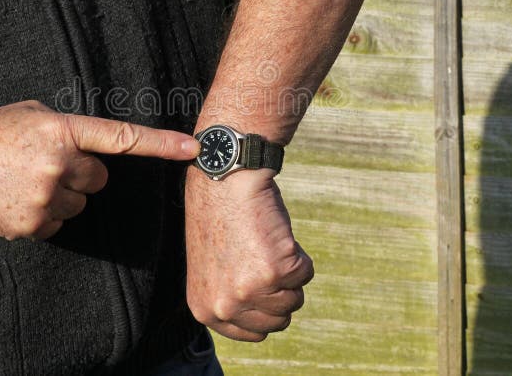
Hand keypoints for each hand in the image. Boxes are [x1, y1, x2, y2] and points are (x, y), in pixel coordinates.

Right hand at [0, 100, 200, 239]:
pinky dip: (44, 215)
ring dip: (63, 195)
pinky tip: (18, 200)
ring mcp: (46, 197)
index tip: (194, 149)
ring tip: (27, 183)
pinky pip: (59, 223)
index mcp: (62, 129)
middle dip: (83, 175)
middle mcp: (60, 163)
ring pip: (80, 203)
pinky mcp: (33, 224)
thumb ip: (67, 128)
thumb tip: (91, 148)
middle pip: (99, 179)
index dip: (161, 144)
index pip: (122, 138)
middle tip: (50, 167)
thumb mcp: (30, 115)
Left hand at [184, 166, 314, 340]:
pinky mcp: (275, 271)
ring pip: (295, 299)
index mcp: (205, 310)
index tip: (259, 280)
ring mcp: (249, 291)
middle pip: (279, 321)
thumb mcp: (213, 268)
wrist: (225, 179)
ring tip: (265, 244)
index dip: (264, 305)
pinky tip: (274, 233)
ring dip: (289, 271)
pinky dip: (299, 252)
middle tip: (262, 256)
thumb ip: (229, 297)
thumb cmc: (221, 217)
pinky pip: (306, 273)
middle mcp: (224, 307)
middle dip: (280, 290)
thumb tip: (261, 317)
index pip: (254, 333)